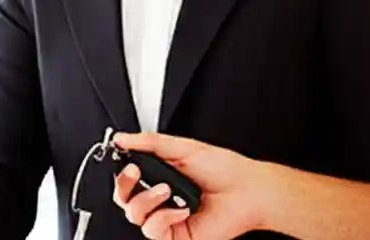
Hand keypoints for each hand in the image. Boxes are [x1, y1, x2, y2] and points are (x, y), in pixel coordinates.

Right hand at [111, 132, 271, 239]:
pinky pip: (154, 231)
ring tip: (167, 190)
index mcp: (161, 177)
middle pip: (124, 200)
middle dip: (125, 186)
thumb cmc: (225, 170)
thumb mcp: (183, 147)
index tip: (126, 163)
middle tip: (135, 173)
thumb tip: (122, 139)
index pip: (128, 180)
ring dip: (147, 201)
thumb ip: (149, 143)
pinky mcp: (176, 236)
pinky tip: (181, 209)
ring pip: (135, 216)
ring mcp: (167, 219)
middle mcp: (161, 199)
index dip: (121, 174)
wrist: (248, 191)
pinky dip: (165, 217)